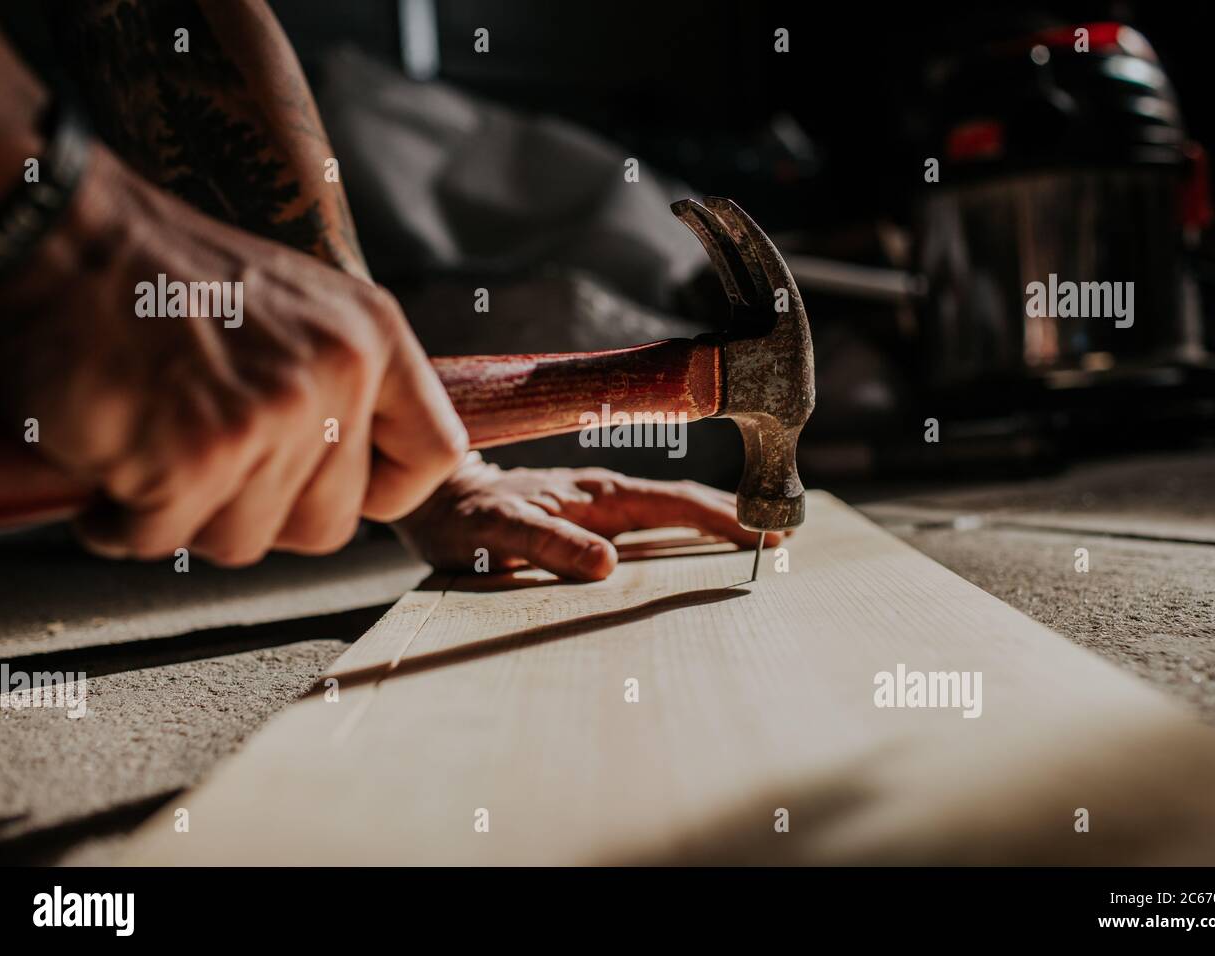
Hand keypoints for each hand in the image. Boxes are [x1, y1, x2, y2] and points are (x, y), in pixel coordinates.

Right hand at [0, 144, 466, 564]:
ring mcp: (271, 418)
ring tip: (152, 445)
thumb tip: (358, 470)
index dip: (379, 490)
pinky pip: (166, 541)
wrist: (65, 234)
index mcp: (373, 337)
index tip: (326, 485)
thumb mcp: (298, 306)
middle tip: (206, 462)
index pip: (432, 458)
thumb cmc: (166, 276)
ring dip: (186, 515)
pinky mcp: (198, 455)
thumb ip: (341, 384)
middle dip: (261, 513)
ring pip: (246, 541)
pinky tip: (110, 458)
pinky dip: (121, 520)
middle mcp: (338, 377)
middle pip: (329, 525)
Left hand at [394, 455, 784, 580]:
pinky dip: (683, 526)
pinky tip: (694, 541)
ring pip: (671, 508)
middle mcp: (605, 494)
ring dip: (714, 520)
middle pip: (686, 501)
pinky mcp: (588, 514)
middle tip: (783, 534)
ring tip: (755, 535)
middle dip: (735, 516)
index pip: (676, 504)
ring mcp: (599, 502)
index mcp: (598, 494)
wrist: (431, 496)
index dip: (723, 518)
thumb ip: (550, 546)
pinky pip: (648, 519)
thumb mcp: (501, 533)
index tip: (765, 530)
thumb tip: (607, 567)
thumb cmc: (463, 517)